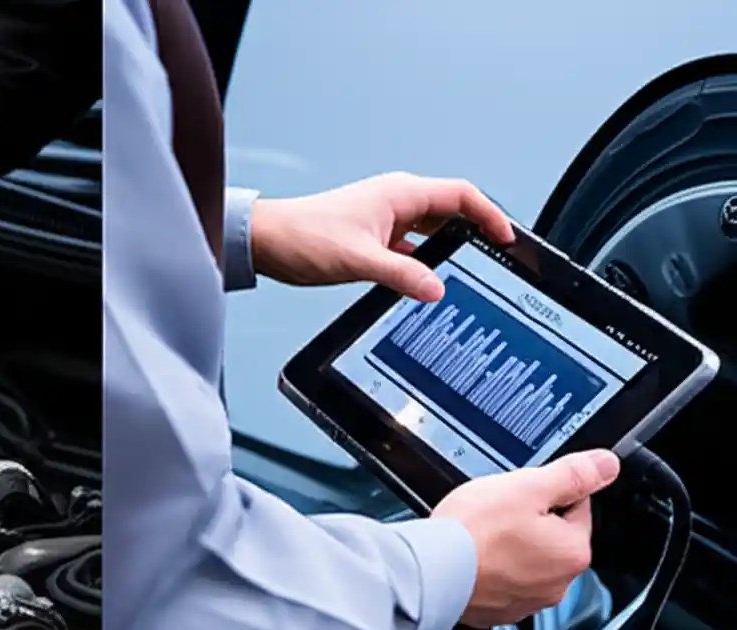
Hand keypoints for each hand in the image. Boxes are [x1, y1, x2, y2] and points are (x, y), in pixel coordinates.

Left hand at [249, 172, 514, 300]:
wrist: (266, 241)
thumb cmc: (303, 236)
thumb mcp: (359, 260)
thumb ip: (402, 275)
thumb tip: (437, 290)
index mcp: (400, 193)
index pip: (461, 196)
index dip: (490, 215)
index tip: (507, 238)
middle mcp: (396, 202)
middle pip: (451, 213)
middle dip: (476, 233)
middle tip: (497, 258)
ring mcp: (385, 220)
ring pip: (431, 233)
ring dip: (449, 250)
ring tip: (471, 273)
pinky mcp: (373, 239)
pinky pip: (411, 249)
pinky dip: (424, 264)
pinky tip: (429, 284)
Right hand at [432, 449, 619, 627]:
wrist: (431, 572)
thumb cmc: (473, 533)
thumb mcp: (527, 487)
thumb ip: (572, 474)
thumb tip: (606, 465)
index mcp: (573, 551)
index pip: (575, 506)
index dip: (545, 492)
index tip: (519, 494)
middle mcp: (558, 584)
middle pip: (551, 536)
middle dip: (528, 521)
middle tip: (496, 512)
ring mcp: (527, 601)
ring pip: (526, 560)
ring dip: (509, 547)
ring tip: (480, 535)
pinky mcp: (499, 612)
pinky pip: (502, 582)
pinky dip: (490, 569)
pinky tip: (472, 557)